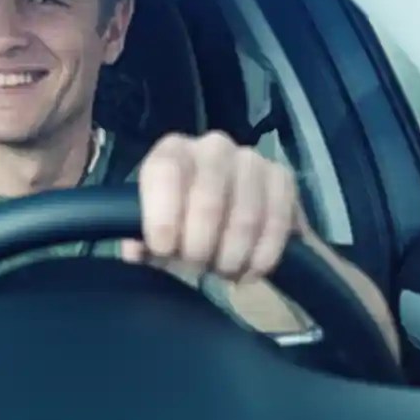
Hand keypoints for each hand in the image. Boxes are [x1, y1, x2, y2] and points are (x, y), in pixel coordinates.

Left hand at [121, 131, 305, 283]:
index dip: (163, 215)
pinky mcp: (283, 180)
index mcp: (172, 151)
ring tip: (221, 272)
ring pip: (246, 216)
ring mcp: (252, 160)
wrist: (214, 211)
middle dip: (200, 246)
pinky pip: (278, 222)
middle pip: (208, 199)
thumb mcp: (148, 226)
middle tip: (195, 269)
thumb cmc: (174, 219)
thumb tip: (136, 251)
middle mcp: (213, 147)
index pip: (166, 172)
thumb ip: (137, 237)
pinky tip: (249, 272)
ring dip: (232, 256)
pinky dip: (263, 256)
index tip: (164, 250)